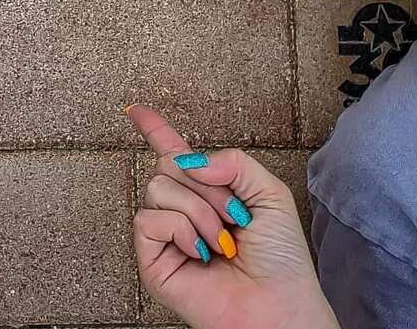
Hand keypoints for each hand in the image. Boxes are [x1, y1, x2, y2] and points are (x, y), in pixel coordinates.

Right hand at [127, 105, 338, 328]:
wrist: (278, 306)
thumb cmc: (280, 260)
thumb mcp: (270, 194)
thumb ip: (234, 162)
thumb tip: (191, 161)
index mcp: (207, 191)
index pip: (173, 151)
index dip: (154, 128)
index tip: (136, 110)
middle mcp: (181, 209)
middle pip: (167, 164)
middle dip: (207, 187)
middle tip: (232, 216)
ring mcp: (165, 234)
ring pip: (158, 187)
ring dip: (199, 212)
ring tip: (220, 242)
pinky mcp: (153, 259)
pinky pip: (149, 220)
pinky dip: (180, 230)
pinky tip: (199, 252)